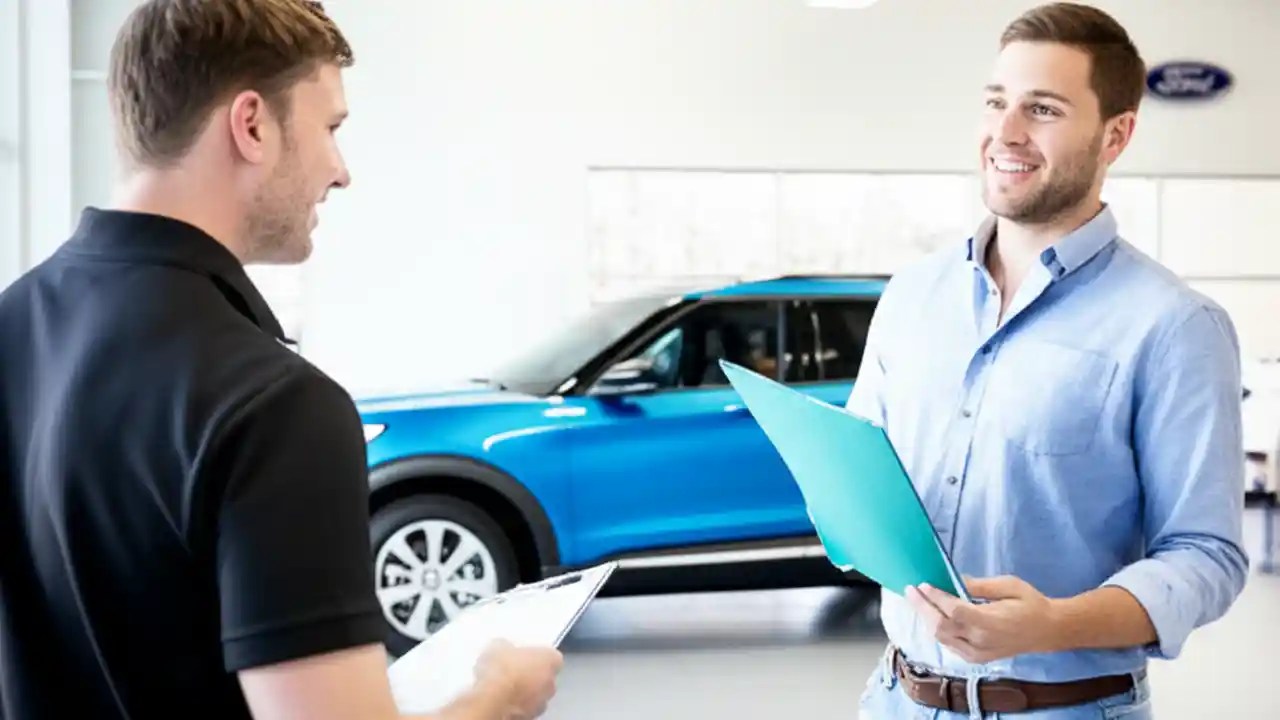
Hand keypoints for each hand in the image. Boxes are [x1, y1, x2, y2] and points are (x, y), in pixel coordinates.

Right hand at [473, 640, 563, 718]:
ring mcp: (542, 703)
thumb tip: (503, 648)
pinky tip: (500, 701)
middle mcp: (552, 683)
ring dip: (524, 693)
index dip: (537, 656)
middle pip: (544, 677)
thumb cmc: (501, 668)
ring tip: (503, 688)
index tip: (523, 655)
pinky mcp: (530, 718)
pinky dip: (515, 706)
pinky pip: (524, 709)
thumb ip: (507, 647)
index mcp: (552, 660)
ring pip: (535, 695)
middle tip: (512, 671)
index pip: (551, 656)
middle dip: (531, 675)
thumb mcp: (498, 646)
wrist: (492, 700)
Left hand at [904, 576, 1060, 663]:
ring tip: (918, 600)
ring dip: (927, 619)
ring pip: (942, 638)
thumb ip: (979, 586)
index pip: (953, 611)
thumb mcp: (1008, 586)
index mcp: (990, 623)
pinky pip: (949, 645)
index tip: (921, 584)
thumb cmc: (1031, 604)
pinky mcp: (976, 659)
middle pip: (941, 627)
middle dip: (922, 608)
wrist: (1049, 631)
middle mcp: (980, 642)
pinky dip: (938, 630)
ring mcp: (977, 654)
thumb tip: (954, 580)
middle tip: (909, 590)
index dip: (934, 598)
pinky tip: (933, 616)